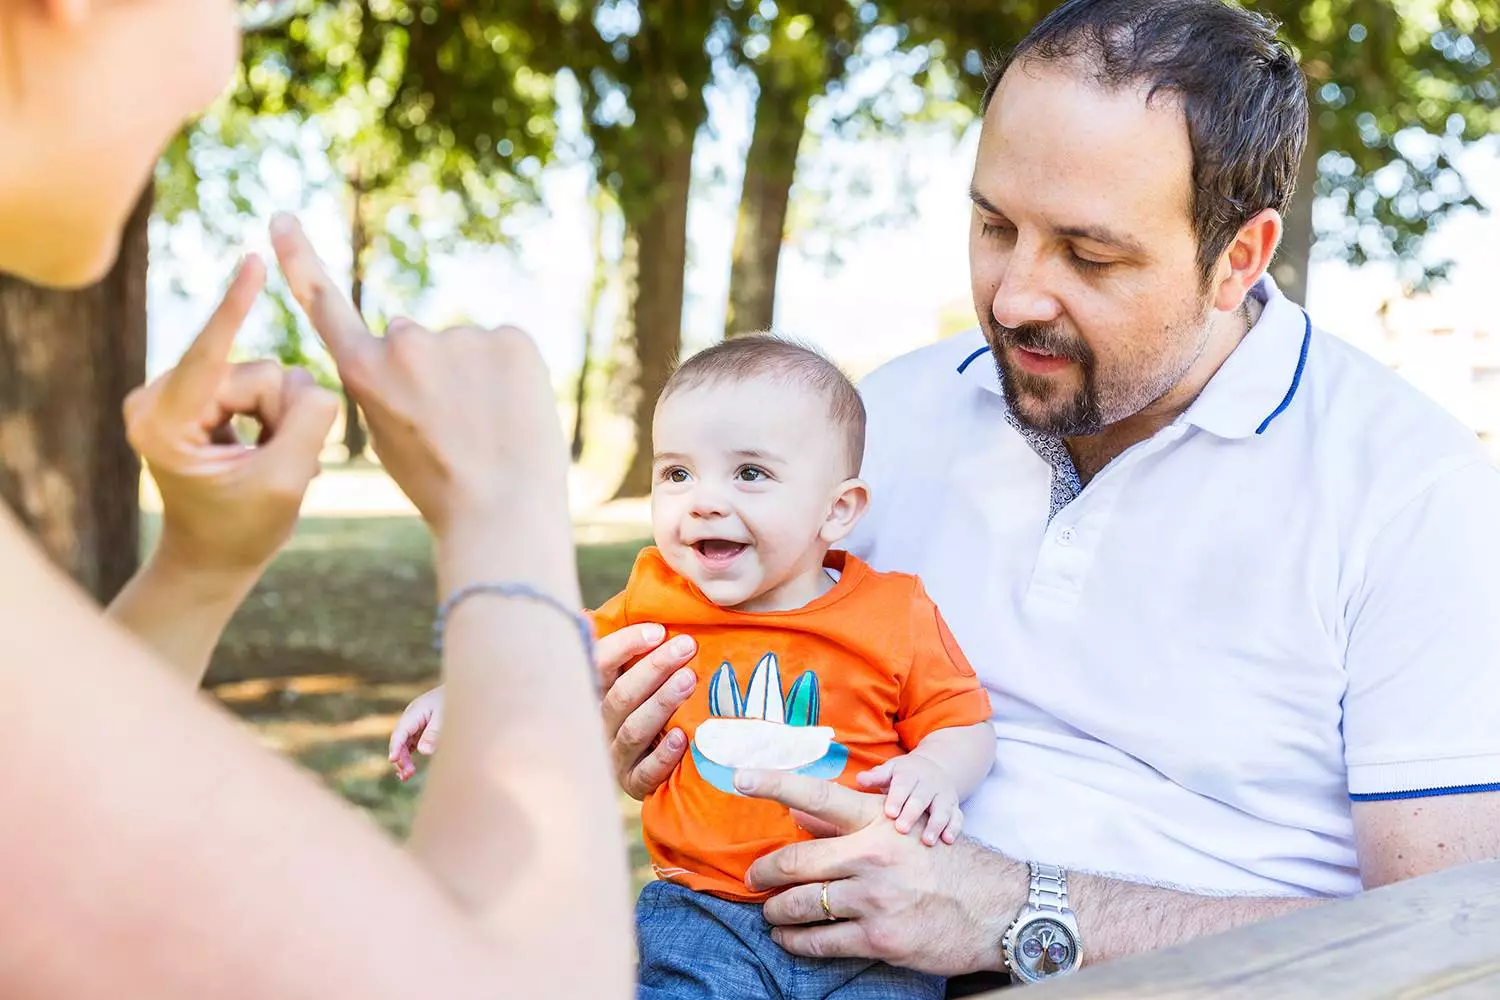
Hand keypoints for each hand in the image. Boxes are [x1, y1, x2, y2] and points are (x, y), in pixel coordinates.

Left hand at [124, 255, 337, 582]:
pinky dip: (274, 414)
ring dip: (282, 418)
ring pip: (263, 375)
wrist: (212, 557)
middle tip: (280, 463)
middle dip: (282, 415)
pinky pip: (256, 381)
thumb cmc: (242, 530)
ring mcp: (172, 395)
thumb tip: (318, 383)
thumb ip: (309, 422)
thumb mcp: (286, 482)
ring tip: (268, 460)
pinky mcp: (192, 393)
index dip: (235, 307)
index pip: (209, 355)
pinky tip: (263, 447)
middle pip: (255, 372)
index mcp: (163, 425)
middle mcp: (156, 400)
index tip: (251, 262)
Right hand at [269, 214, 567, 538]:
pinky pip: (507, 349)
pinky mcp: (511, 338)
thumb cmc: (440, 488)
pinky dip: (513, 377)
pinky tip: (515, 415)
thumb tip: (408, 341)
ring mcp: (460, 336)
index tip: (282, 219)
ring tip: (489, 431)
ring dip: (476, 379)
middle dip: (431, 373)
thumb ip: (387, 384)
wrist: (500, 513)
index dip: (302, 260)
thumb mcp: (387, 438)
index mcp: (364, 373)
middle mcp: (405, 343)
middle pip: (414, 342)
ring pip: (464, 349)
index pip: (327, 305)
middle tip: (455, 429)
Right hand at [389, 686, 444, 780]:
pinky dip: (409, 757)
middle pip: (400, 741)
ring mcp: (414, 725)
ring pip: (404, 745)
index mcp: (414, 712)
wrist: (461, 691)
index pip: (401, 732)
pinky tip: (409, 771)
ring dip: (404, 760)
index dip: (396, 746)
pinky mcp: (420, 731)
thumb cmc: (452, 702)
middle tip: (408, 774)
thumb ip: (434, 733)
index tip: (392, 759)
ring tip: (407, 776)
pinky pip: (411, 746)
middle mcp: (411, 719)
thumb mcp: (444, 716)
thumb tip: (423, 751)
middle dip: (401, 758)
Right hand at [597, 624, 697, 799]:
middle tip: (687, 647)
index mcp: (595, 694)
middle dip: (654, 668)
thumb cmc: (639, 707)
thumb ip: (618, 651)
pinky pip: (646, 772)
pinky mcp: (633, 784)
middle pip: (621, 695)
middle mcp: (600, 724)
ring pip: (634, 729)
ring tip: (689, 680)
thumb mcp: (625, 678)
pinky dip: (663, 755)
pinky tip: (682, 737)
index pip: (598, 665)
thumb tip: (584, 617)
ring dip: (662, 702)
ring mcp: (615, 756)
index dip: (625, 646)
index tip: (658, 630)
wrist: (643, 767)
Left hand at [736, 770, 1020, 976]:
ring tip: (770, 912)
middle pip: (793, 860)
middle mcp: (871, 855)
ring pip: (800, 905)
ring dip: (776, 911)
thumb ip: (853, 824)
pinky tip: (789, 939)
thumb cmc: (949, 865)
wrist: (1000, 909)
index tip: (739, 778)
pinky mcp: (879, 938)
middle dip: (762, 873)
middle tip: (752, 877)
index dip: (773, 784)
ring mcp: (874, 899)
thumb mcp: (906, 829)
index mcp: (877, 821)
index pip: (816, 795)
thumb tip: (801, 816)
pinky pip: (820, 941)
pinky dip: (796, 941)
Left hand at [857, 754, 963, 845]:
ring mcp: (944, 796)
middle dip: (913, 813)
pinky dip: (954, 828)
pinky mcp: (955, 807)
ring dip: (935, 825)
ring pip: (942, 809)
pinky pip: (957, 817)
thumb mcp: (890, 771)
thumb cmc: (904, 776)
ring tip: (927, 841)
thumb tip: (859, 779)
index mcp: (910, 774)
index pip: (903, 785)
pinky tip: (947, 841)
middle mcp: (929, 784)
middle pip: (921, 798)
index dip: (897, 798)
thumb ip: (875, 777)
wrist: (933, 770)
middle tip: (901, 829)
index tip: (889, 812)